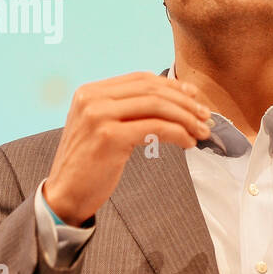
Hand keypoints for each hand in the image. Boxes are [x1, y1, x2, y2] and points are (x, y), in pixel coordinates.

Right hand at [45, 72, 212, 225]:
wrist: (66, 194)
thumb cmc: (90, 164)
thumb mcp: (102, 127)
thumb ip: (126, 110)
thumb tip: (172, 100)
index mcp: (90, 91)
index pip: (140, 78)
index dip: (172, 85)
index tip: (194, 96)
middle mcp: (92, 98)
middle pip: (152, 90)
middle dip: (185, 102)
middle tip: (206, 116)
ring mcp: (99, 115)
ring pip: (157, 106)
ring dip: (186, 118)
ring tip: (202, 131)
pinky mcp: (109, 136)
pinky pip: (155, 128)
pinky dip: (178, 133)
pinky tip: (187, 143)